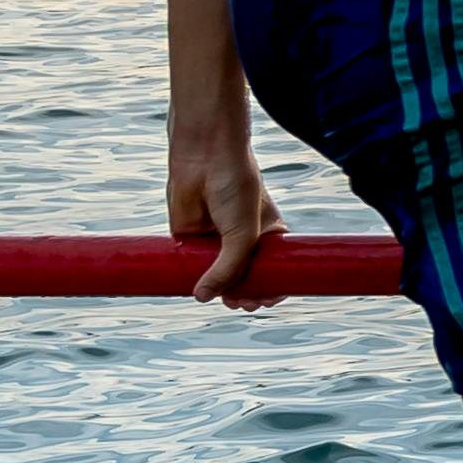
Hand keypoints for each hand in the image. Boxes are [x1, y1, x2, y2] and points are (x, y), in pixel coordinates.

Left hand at [171, 145, 283, 307]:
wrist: (205, 159)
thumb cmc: (236, 187)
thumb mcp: (241, 234)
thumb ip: (227, 268)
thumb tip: (204, 296)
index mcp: (268, 234)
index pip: (273, 267)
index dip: (271, 286)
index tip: (267, 300)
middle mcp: (243, 239)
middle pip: (246, 276)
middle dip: (247, 293)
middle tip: (245, 304)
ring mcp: (216, 240)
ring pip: (219, 275)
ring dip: (223, 291)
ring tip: (229, 301)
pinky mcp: (190, 238)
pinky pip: (192, 265)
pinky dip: (195, 279)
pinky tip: (201, 291)